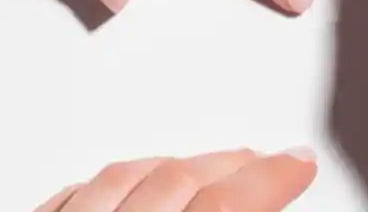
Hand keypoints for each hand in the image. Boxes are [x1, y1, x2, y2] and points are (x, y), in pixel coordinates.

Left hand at [35, 148, 316, 211]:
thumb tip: (261, 202)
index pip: (227, 206)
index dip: (272, 178)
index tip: (297, 162)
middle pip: (177, 182)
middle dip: (231, 165)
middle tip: (265, 161)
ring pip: (121, 178)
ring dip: (174, 166)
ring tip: (207, 166)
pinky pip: (70, 196)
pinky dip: (111, 184)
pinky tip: (129, 180)